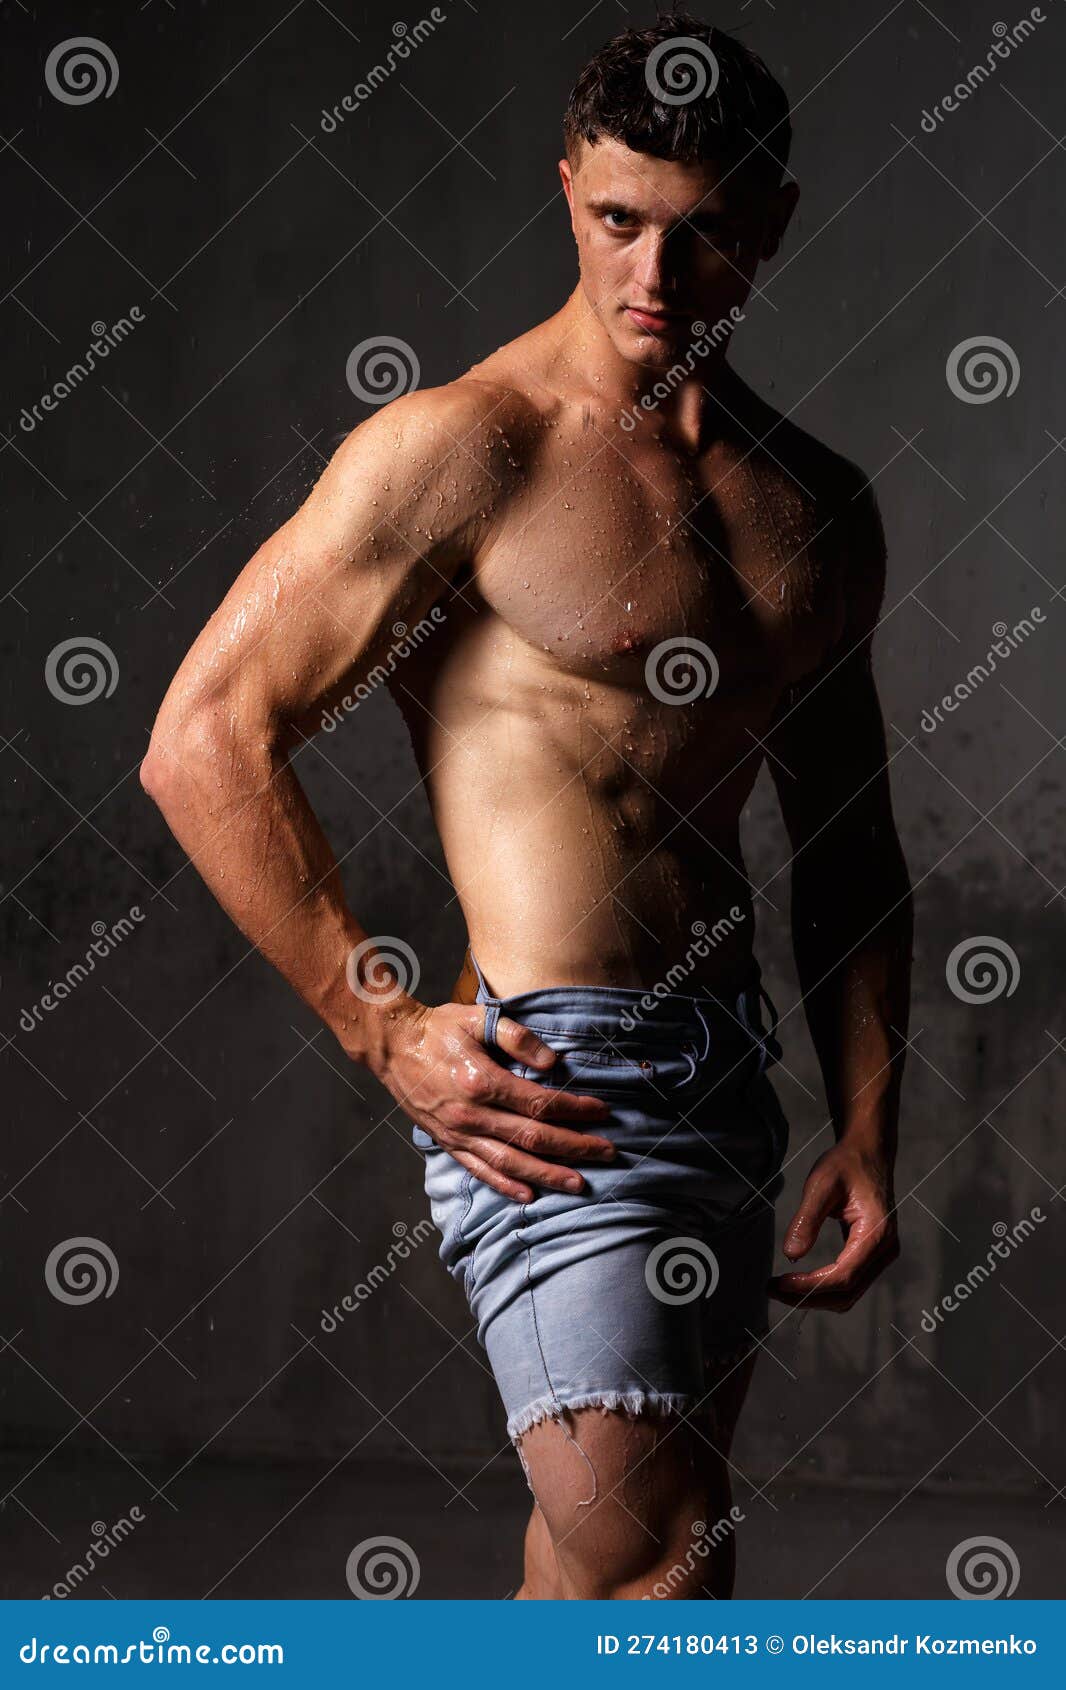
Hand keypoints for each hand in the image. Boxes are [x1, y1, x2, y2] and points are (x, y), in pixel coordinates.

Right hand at [373, 1000, 616, 1202]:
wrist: (392, 1046)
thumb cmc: (439, 1028)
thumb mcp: (479, 1018)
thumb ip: (518, 1037)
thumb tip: (554, 1063)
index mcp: (481, 1081)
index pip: (539, 1103)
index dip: (574, 1109)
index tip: (601, 1111)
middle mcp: (471, 1114)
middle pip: (532, 1138)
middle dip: (573, 1147)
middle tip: (607, 1153)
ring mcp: (458, 1133)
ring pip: (510, 1162)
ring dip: (548, 1174)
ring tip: (579, 1183)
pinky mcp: (448, 1143)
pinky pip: (480, 1170)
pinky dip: (506, 1185)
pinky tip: (529, 1194)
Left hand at [769, 1141, 898, 1310]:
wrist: (869, 1153)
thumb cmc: (846, 1164)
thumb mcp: (821, 1183)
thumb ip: (807, 1219)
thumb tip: (790, 1254)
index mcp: (876, 1233)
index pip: (843, 1276)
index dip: (810, 1287)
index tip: (779, 1284)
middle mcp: (885, 1250)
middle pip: (846, 1292)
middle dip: (808, 1297)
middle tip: (772, 1289)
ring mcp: (881, 1255)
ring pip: (848, 1293)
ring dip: (814, 1297)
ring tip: (781, 1288)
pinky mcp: (873, 1254)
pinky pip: (850, 1283)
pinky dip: (824, 1288)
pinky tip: (800, 1281)